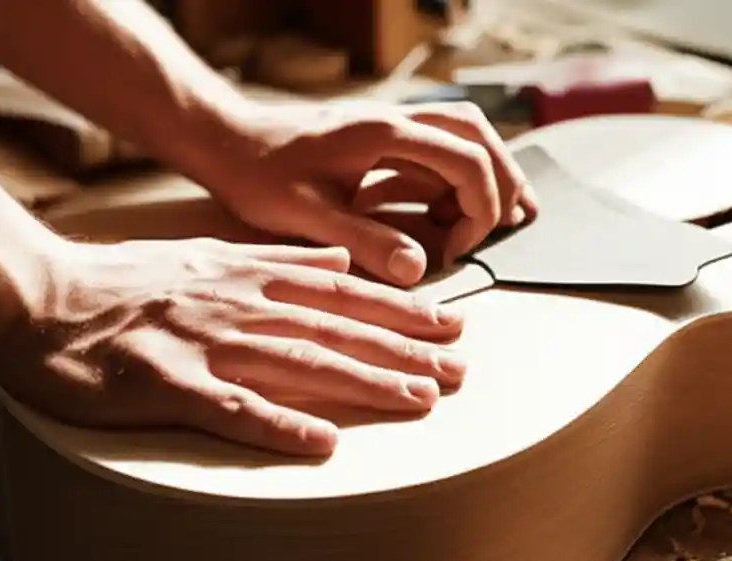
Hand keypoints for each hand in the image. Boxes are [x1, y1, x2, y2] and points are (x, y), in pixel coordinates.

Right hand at [0, 237, 465, 456]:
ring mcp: (203, 344)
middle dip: (405, 349)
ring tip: (420, 401)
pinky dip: (279, 427)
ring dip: (365, 382)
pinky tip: (323, 446)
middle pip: (336, 328)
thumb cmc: (119, 284)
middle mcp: (236, 303)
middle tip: (462, 369)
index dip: (402, 310)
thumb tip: (338, 259)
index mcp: (246, 274)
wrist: (35, 297)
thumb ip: (274, 258)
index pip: (340, 293)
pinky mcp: (165, 385)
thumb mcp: (205, 252)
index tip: (451, 326)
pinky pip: (230, 410)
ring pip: (299, 363)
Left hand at [183, 98, 537, 286]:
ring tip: (496, 218)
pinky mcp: (383, 136)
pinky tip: (451, 210)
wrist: (226, 141)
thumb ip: (363, 241)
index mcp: (384, 134)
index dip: (477, 209)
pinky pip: (441, 144)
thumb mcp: (305, 215)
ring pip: (466, 132)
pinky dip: (461, 173)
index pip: (466, 159)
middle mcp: (395, 119)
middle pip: (479, 135)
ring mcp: (391, 124)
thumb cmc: (258, 174)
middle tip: (505, 228)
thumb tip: (418, 270)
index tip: (455, 251)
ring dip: (487, 172)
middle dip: (502, 183)